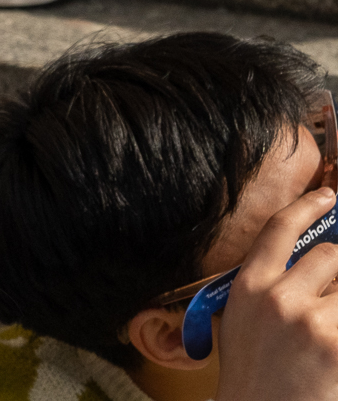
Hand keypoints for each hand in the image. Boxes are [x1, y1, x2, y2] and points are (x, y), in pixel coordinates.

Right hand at [216, 187, 337, 400]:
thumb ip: (269, 288)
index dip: (307, 206)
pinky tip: (332, 343)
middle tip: (331, 291)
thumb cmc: (254, 374)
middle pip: (329, 254)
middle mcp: (277, 297)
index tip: (328, 197)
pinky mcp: (337, 345)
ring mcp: (311, 321)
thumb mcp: (243, 321)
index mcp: (248, 286)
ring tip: (327, 321)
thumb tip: (315, 265)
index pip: (279, 228)